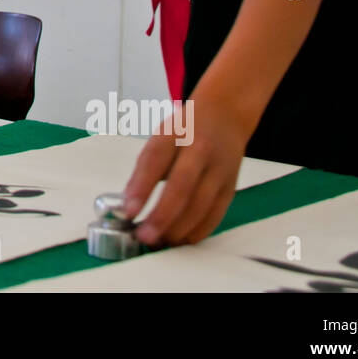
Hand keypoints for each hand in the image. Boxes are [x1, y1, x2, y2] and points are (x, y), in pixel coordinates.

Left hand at [122, 94, 251, 246]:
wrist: (224, 117)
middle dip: (162, 216)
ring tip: (159, 241)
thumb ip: (144, 170)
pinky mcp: (230, 187)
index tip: (128, 212)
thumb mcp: (159, 139)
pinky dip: (198, 231)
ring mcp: (219, 169)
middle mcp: (200, 150)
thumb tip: (127, 205)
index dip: (141, 188)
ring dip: (179, 229)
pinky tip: (181, 239)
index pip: (155, 160)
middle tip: (144, 236)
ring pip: (202, 205)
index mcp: (174, 133)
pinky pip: (216, 214)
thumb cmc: (184, 131)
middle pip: (182, 186)